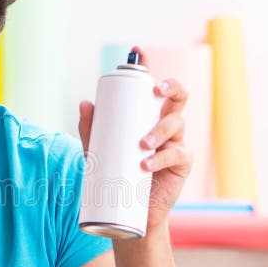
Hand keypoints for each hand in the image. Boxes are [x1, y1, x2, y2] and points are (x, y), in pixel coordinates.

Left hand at [78, 45, 192, 230]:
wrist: (128, 213)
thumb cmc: (116, 175)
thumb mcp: (99, 151)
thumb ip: (91, 130)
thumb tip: (85, 104)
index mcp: (148, 116)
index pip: (152, 88)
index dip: (149, 68)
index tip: (138, 52)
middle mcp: (166, 125)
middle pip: (178, 97)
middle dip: (171, 87)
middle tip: (155, 90)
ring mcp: (177, 143)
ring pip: (176, 123)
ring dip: (160, 129)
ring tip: (142, 144)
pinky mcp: (183, 164)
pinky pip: (177, 154)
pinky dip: (161, 158)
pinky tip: (147, 164)